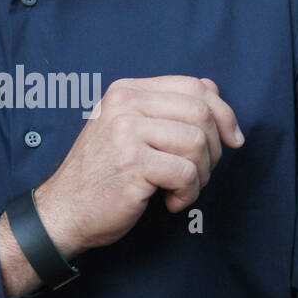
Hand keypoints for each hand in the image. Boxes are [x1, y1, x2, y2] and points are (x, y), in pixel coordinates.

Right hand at [34, 75, 243, 255]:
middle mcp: (125, 104)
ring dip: (201, 175)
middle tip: (198, 174)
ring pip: (197, 143)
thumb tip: (215, 95)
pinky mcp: (132, 163)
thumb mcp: (129, 130)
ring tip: (180, 190)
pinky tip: (170, 202)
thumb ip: (165, 109)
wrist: (64, 211)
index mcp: (127, 90)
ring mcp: (126, 132)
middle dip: (214, 149)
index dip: (223, 113)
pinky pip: (186, 173)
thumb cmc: (103, 176)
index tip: (233, 139)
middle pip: (201, 113)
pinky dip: (188, 194)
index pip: (193, 86)